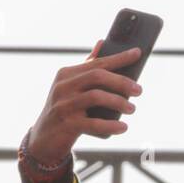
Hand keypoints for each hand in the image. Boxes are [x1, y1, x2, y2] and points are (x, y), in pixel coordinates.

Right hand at [27, 41, 142, 163]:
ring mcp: (63, 105)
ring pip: (96, 97)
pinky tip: (123, 127)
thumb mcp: (71, 87)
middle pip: (97, 76)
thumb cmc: (64, 110)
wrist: (44, 140)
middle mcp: (63, 86)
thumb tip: (102, 42)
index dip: (118, 58)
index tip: (138, 53)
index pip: (97, 62)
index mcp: (66, 74)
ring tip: (132, 109)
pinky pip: (93, 123)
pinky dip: (110, 125)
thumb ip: (86, 67)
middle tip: (139, 90)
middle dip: (121, 81)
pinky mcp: (67, 124)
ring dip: (118, 102)